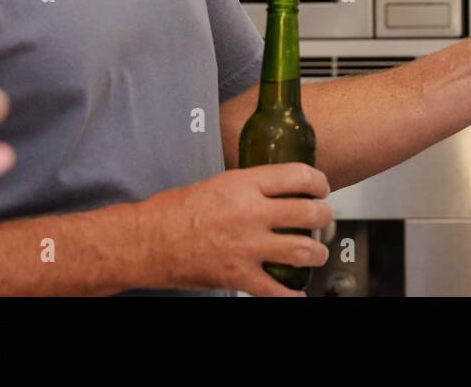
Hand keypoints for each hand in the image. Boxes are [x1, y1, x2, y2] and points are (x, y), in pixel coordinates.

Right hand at [157, 164, 333, 296]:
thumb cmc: (173, 211)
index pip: (298, 175)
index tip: (322, 187)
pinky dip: (291, 295)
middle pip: (308, 212)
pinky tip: (298, 294)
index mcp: (244, 184)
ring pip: (302, 249)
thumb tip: (274, 191)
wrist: (146, 242)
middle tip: (324, 218)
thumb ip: (249, 187)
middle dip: (324, 216)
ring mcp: (246, 246)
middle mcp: (251, 213)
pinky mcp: (238, 276)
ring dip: (317, 252)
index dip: (318, 181)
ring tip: (317, 253)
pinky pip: (275, 290)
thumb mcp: (218, 183)